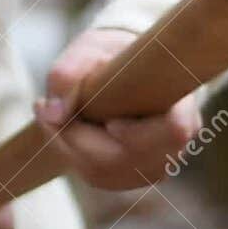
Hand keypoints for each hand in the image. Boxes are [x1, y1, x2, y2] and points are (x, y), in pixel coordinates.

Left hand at [37, 28, 201, 190]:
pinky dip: (71, 154)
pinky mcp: (133, 177)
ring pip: (107, 172)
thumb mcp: (88, 51)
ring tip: (51, 113)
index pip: (174, 131)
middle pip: (127, 157)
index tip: (109, 120)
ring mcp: (157, 166)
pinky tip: (62, 129)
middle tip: (45, 105)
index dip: (138, 132)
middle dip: (78, 136)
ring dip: (69, 146)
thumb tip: (53, 114)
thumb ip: (69, 74)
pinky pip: (98, 177)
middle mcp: (176, 145)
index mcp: (182, 107)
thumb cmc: (112, 56)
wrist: (124, 72)